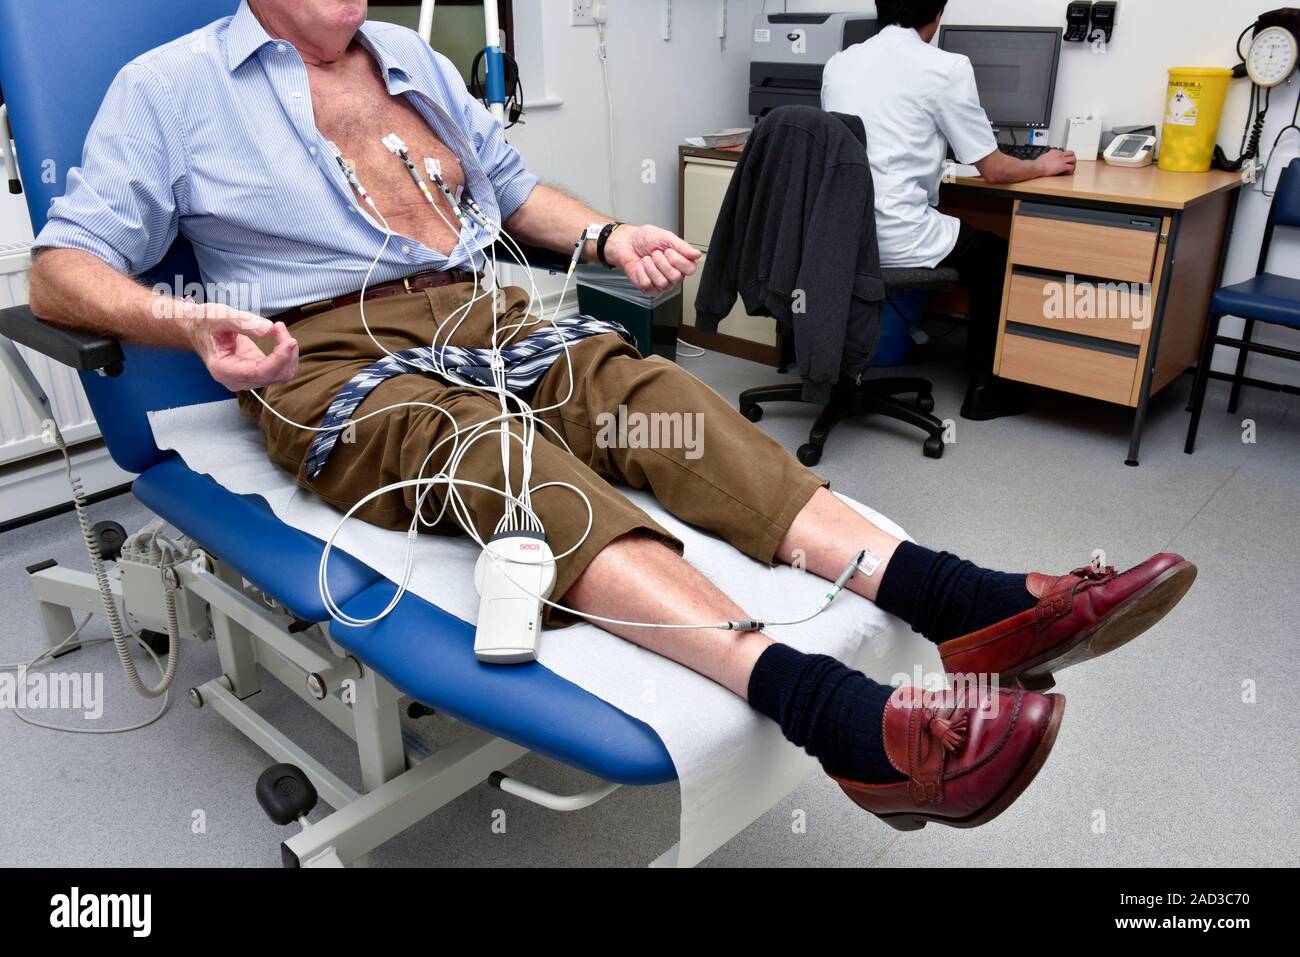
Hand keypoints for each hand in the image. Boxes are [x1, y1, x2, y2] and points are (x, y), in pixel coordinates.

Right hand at [177, 302, 299, 391]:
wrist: (197, 329)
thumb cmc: (204, 322)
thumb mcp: (218, 316)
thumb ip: (242, 322)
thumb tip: (267, 329)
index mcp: (224, 370)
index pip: (259, 372)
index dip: (279, 359)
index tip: (290, 341)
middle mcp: (237, 380)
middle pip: (274, 376)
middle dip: (286, 353)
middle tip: (279, 326)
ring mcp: (248, 378)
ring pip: (281, 375)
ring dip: (289, 354)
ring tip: (279, 329)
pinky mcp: (257, 372)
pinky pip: (280, 370)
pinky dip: (286, 355)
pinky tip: (281, 337)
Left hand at [603, 224, 701, 294]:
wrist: (627, 243)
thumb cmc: (646, 239)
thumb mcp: (666, 237)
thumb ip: (682, 246)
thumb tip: (696, 254)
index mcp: (681, 262)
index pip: (690, 269)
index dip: (678, 260)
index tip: (668, 251)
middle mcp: (674, 275)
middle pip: (676, 277)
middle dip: (662, 262)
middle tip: (655, 254)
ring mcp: (662, 284)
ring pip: (662, 283)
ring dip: (651, 267)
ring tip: (647, 259)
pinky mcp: (649, 289)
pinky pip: (648, 284)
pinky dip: (641, 272)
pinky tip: (641, 267)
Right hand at [1039, 149, 1076, 176]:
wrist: (1038, 166)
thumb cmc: (1038, 163)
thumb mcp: (1044, 156)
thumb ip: (1047, 156)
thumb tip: (1046, 158)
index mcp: (1055, 152)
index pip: (1064, 152)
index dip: (1064, 157)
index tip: (1062, 162)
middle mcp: (1060, 154)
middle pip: (1071, 153)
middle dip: (1072, 158)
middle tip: (1070, 163)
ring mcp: (1062, 160)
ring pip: (1074, 159)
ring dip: (1073, 164)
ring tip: (1070, 169)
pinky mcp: (1063, 166)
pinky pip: (1071, 167)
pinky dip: (1070, 171)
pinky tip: (1066, 173)